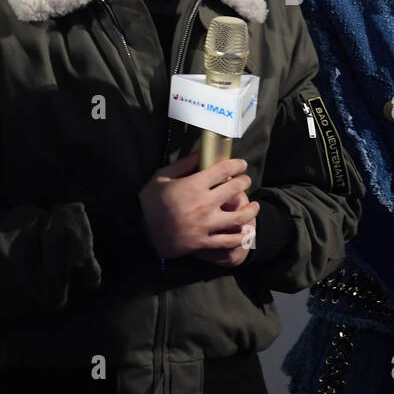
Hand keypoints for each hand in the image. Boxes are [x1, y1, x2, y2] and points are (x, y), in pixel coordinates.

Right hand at [138, 153, 258, 259]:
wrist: (139, 232)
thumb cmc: (148, 202)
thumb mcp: (161, 176)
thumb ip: (184, 164)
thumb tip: (202, 152)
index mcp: (193, 185)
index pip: (223, 171)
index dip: (237, 165)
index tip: (242, 165)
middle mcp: (203, 204)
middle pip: (235, 189)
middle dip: (244, 182)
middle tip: (246, 181)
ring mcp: (205, 225)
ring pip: (238, 217)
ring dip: (251, 210)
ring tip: (255, 206)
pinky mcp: (204, 242)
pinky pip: (228, 240)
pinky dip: (240, 236)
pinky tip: (245, 230)